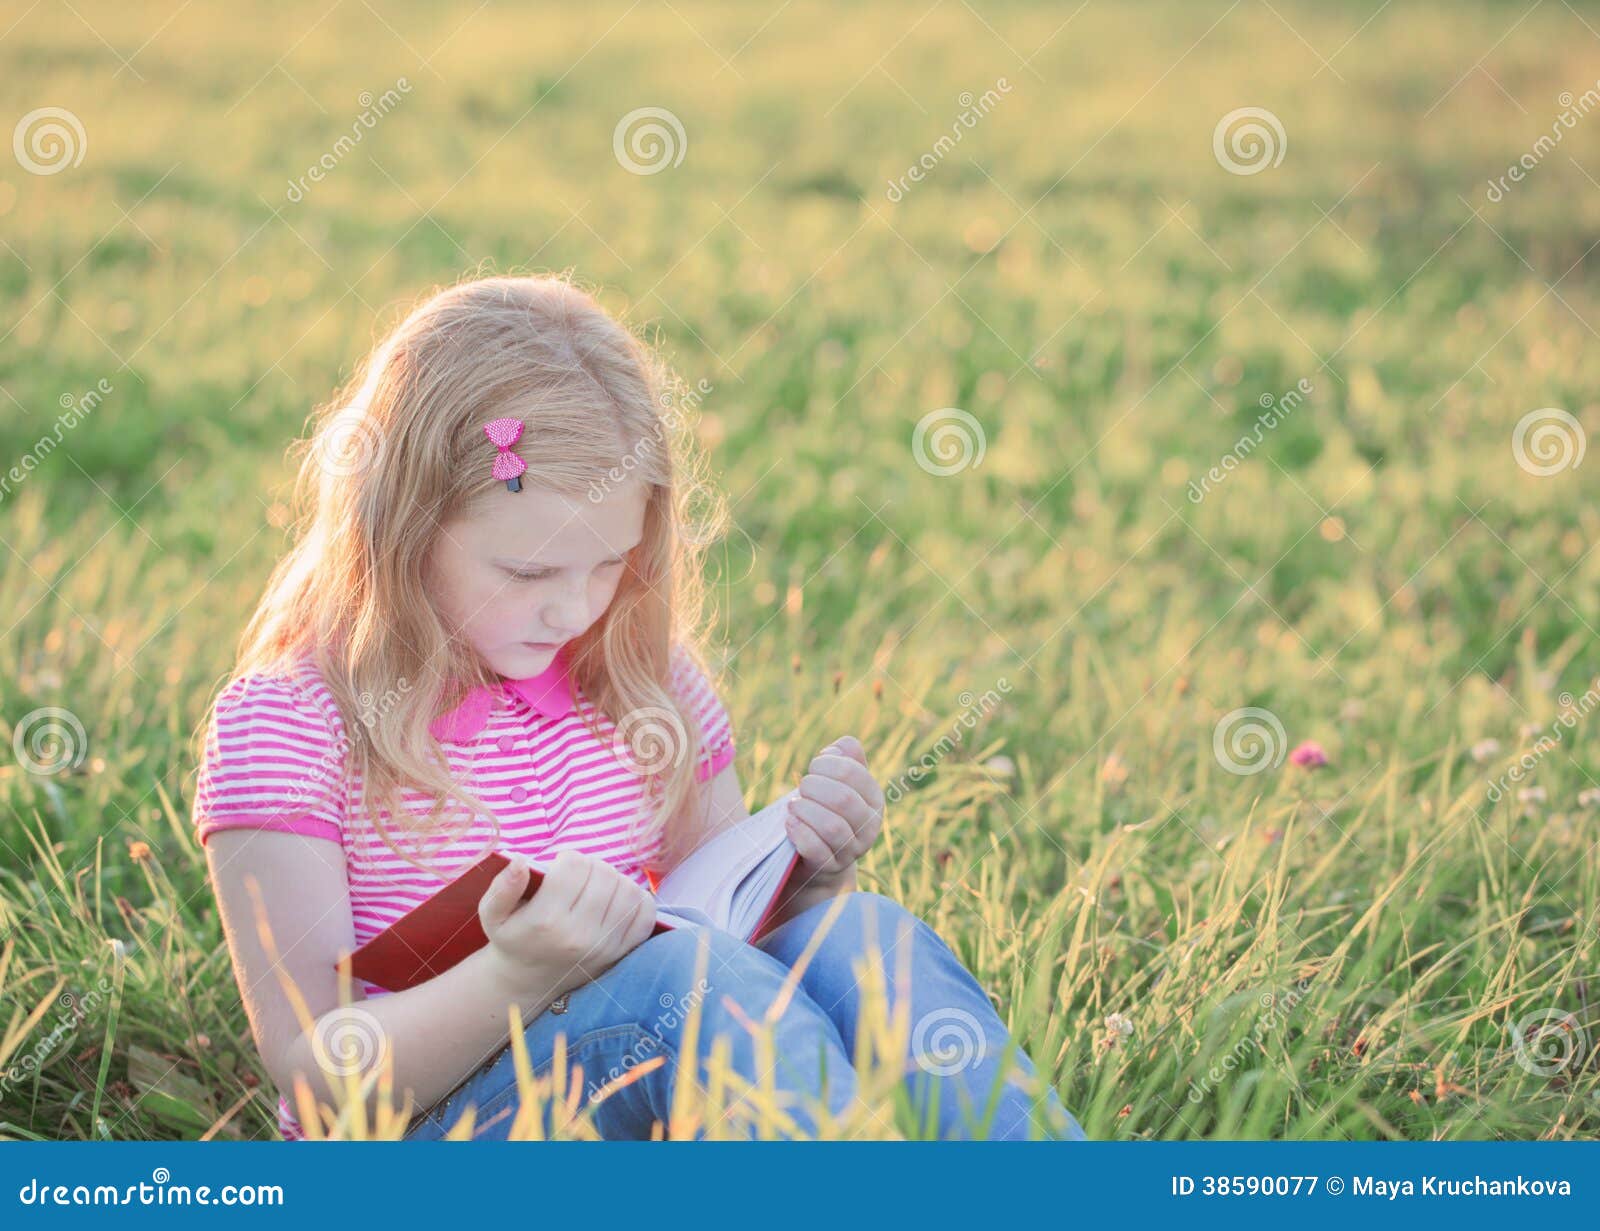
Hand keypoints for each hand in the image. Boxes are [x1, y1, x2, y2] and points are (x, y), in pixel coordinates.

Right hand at [478, 849, 656, 997]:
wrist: (528, 982)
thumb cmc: (512, 939)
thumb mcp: (492, 914)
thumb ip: (503, 886)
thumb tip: (521, 860)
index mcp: (546, 921)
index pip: (574, 865)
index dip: (567, 858)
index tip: (559, 868)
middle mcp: (579, 935)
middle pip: (602, 873)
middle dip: (590, 866)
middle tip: (577, 877)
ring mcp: (605, 945)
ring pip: (627, 887)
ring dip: (612, 878)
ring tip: (595, 886)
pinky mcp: (622, 951)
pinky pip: (645, 912)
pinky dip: (636, 898)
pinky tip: (616, 899)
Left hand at [784, 734, 884, 878]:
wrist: (818, 858)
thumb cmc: (825, 810)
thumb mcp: (838, 782)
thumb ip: (844, 758)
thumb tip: (841, 747)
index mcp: (874, 799)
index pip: (853, 772)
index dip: (827, 764)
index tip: (814, 767)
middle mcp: (870, 826)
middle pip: (843, 799)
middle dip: (814, 787)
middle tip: (802, 788)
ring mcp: (851, 850)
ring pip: (832, 826)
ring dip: (805, 810)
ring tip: (794, 806)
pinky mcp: (830, 868)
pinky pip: (816, 849)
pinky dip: (799, 832)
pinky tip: (790, 822)